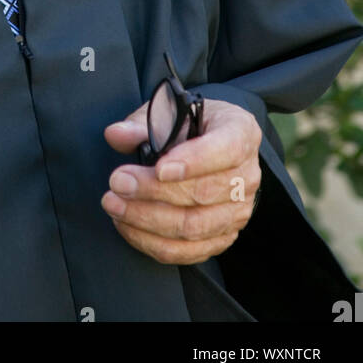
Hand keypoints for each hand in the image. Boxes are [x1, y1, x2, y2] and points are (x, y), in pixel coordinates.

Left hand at [101, 98, 261, 264]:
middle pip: (204, 193)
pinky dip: (154, 242)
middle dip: (154, 191)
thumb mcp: (168, 110)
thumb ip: (142, 123)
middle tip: (118, 183)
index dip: (193, 161)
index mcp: (241, 132)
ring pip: (195, 227)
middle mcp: (247, 175)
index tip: (159, 169)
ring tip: (115, 205)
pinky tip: (128, 226)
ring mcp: (239, 210)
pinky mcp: (224, 236)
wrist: (206, 144)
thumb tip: (116, 135)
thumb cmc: (188, 124)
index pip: (226, 150)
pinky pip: (190, 251)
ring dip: (148, 219)